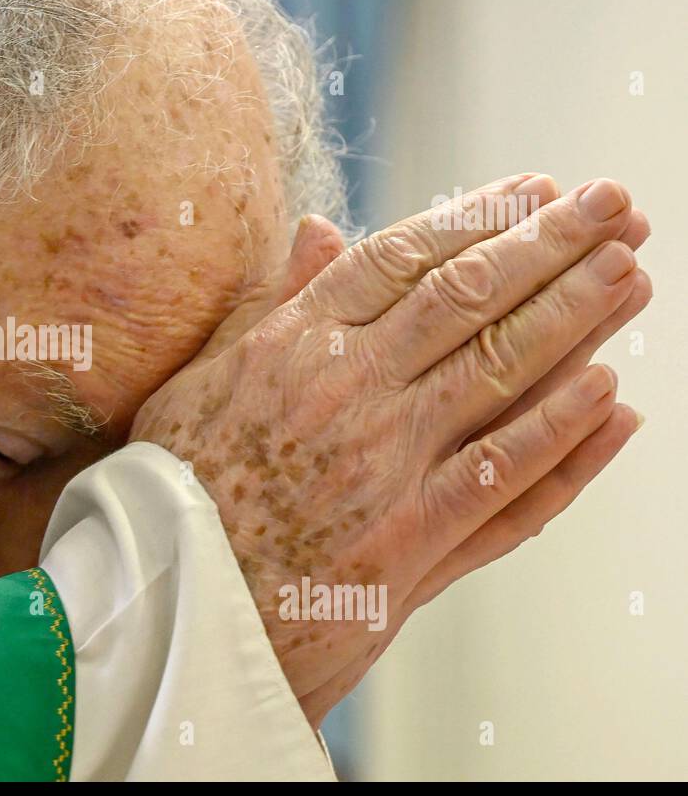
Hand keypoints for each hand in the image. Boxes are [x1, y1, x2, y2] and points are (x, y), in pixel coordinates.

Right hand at [131, 174, 651, 728]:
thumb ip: (267, 304)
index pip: (403, 259)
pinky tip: (609, 397)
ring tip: (631, 276)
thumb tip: (317, 230)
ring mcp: (386, 466)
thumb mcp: (197, 377)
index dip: (480, 217)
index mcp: (291, 345)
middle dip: (554, 246)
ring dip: (579, 320)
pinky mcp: (410, 542)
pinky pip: (504, 480)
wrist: (164, 604)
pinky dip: (562, 437)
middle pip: (471, 299)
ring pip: (502, 374)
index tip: (534, 190)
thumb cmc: (170, 491)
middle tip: (613, 207)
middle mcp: (349, 391)